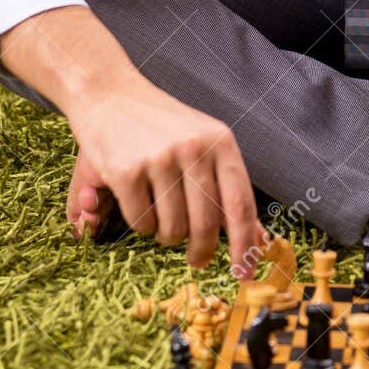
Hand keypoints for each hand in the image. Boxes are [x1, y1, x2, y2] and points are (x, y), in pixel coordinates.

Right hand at [64, 74, 265, 274]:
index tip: (244, 273)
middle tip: (196, 259)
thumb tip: (258, 238)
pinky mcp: (126, 171)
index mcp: (221, 141)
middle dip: (201, 251)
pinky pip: (141, 222)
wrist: (110, 94)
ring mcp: (160, 159)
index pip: (240, 204)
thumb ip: (228, 189)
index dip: (244, 245)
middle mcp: (194, 148)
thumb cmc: (160, 126)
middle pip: (205, 225)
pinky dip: (140, 224)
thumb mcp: (203, 144)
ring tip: (159, 213)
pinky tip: (135, 202)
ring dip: (165, 234)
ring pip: (171, 228)